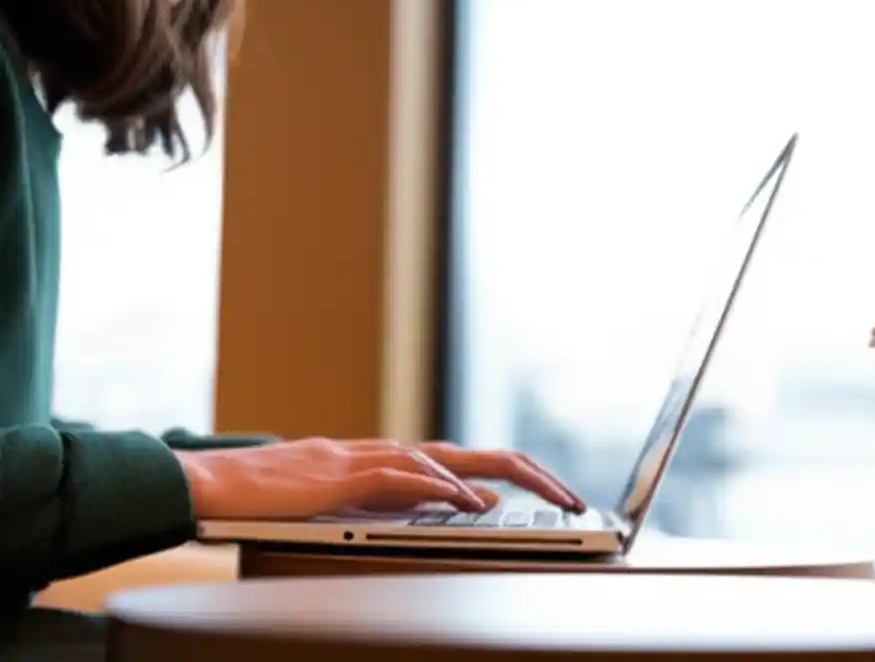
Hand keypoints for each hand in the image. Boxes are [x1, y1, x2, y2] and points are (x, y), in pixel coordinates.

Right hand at [175, 438, 581, 519]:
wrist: (217, 483)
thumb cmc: (283, 496)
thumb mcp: (357, 502)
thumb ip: (407, 502)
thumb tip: (467, 506)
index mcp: (397, 460)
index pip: (473, 464)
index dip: (521, 477)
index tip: (556, 496)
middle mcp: (390, 452)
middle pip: (477, 457)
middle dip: (532, 475)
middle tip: (572, 496)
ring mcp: (366, 459)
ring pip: (449, 461)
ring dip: (501, 480)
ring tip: (542, 496)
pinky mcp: (340, 475)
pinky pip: (400, 478)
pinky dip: (438, 487)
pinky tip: (467, 501)